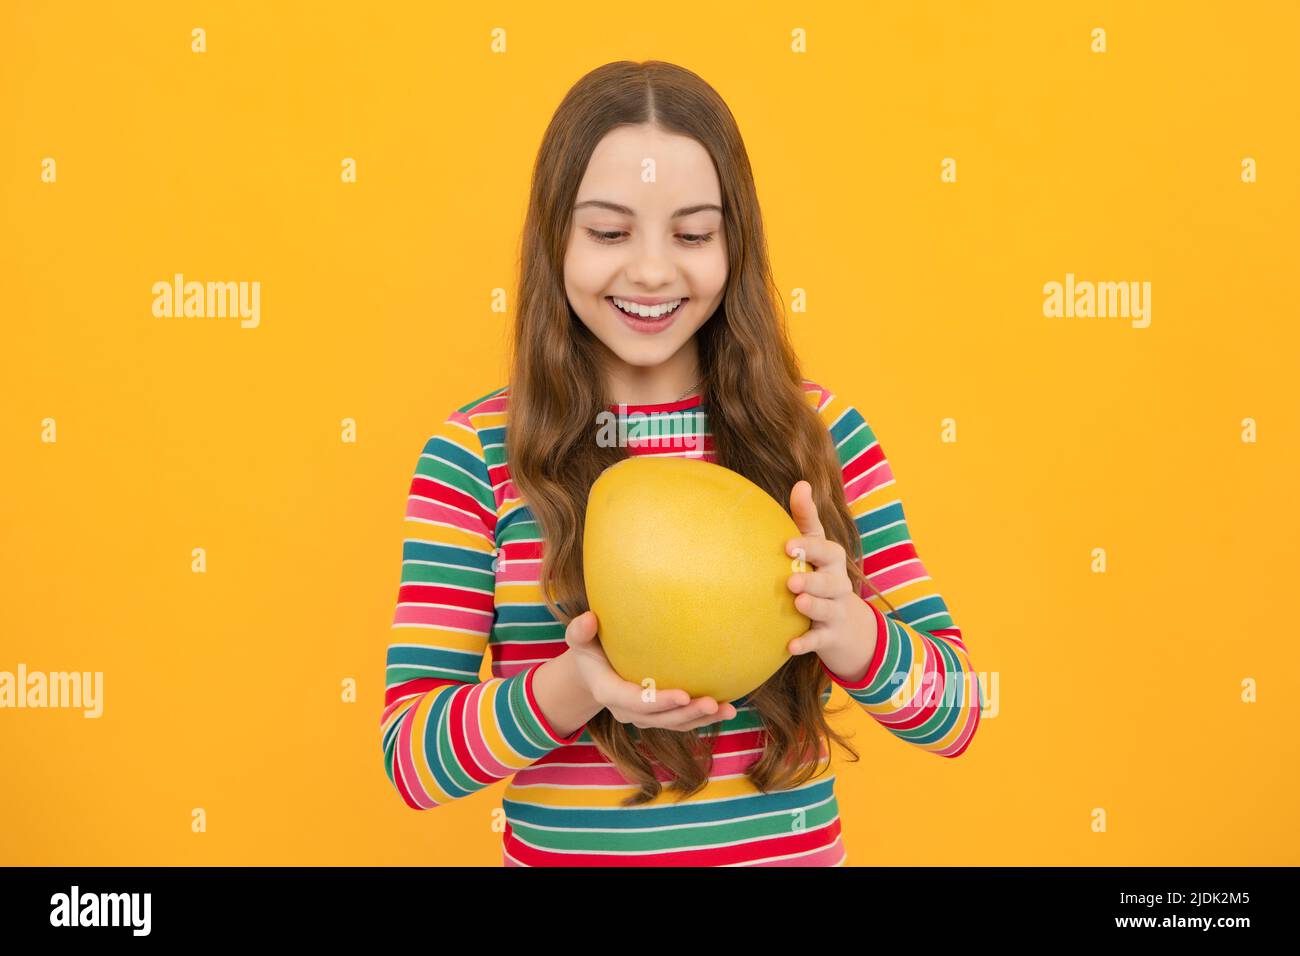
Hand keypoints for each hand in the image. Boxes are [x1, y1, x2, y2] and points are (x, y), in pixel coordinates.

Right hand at [564, 610, 737, 729]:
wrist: (592, 672)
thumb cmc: (589, 649)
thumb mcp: (579, 640)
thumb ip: (580, 631)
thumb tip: (589, 617)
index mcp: (609, 693)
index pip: (635, 701)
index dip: (659, 701)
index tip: (683, 694)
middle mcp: (627, 711)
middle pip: (659, 718)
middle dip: (686, 714)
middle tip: (711, 703)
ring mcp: (643, 717)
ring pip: (674, 724)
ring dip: (700, 719)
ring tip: (728, 711)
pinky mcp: (658, 715)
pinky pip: (681, 721)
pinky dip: (703, 718)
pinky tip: (727, 709)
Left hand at [784, 480, 878, 683]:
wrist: (847, 625)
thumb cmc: (821, 573)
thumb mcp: (816, 547)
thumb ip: (806, 518)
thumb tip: (802, 483)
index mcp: (832, 560)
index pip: (825, 550)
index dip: (808, 547)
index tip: (787, 546)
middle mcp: (837, 584)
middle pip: (829, 581)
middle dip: (812, 580)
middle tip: (791, 580)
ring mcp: (836, 610)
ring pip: (828, 608)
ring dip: (813, 606)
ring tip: (797, 603)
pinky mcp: (831, 634)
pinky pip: (821, 639)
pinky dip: (807, 642)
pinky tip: (790, 646)